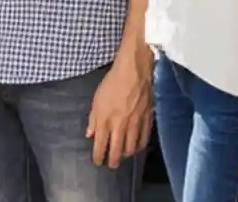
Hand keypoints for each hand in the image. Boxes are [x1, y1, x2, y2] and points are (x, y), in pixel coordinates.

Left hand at [86, 49, 152, 168]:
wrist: (134, 72)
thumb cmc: (112, 83)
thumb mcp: (96, 100)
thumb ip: (93, 119)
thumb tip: (90, 134)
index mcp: (105, 121)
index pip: (101, 145)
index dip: (98, 156)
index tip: (97, 162)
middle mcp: (120, 126)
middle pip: (117, 151)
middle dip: (113, 161)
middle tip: (111, 165)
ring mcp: (135, 125)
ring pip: (132, 148)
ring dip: (126, 155)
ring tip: (123, 156)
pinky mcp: (147, 120)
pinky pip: (144, 139)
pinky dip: (140, 146)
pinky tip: (137, 147)